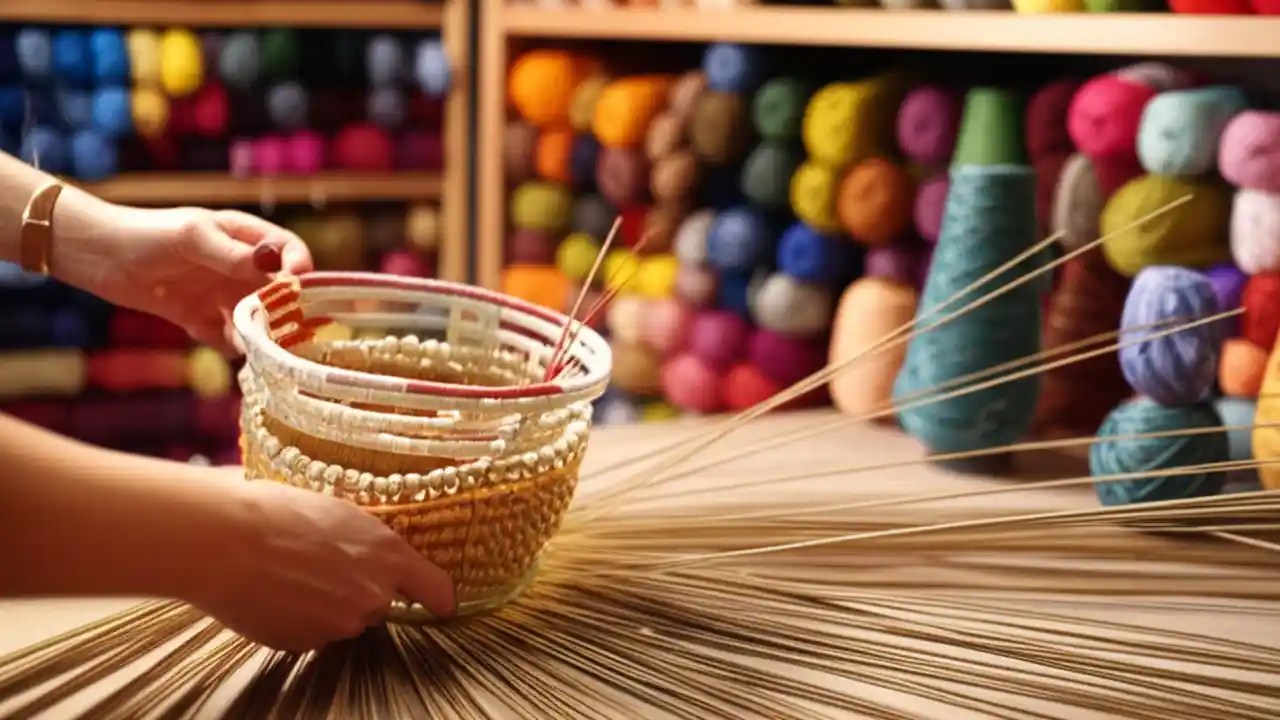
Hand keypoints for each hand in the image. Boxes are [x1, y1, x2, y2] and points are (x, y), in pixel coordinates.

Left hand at [56, 203, 312, 352]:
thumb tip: (275, 269)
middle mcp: (240, 268)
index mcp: (244, 237)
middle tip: (280, 328)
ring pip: (258, 320)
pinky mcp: (201, 318)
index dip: (299, 269)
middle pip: (280, 292)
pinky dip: (230, 345)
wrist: (97, 256)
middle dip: (284, 311)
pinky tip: (217, 340)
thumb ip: (232, 255)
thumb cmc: (145, 233)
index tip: (295, 287)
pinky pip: (229, 338)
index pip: (289, 252)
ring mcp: (222, 295)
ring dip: (258, 334)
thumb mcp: (192, 237)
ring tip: (248, 341)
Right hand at [192, 473, 455, 651]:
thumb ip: (366, 539)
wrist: (220, 540)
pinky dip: (297, 617)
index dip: (439, 597)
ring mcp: (338, 625)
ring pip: (343, 618)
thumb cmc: (274, 509)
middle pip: (380, 602)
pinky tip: (273, 591)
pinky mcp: (304, 643)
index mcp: (387, 555)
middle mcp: (371, 596)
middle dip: (359, 587)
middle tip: (321, 561)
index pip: (436, 590)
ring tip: (289, 571)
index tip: (441, 603)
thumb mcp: (337, 509)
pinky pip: (310, 632)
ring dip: (326, 603)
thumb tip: (369, 547)